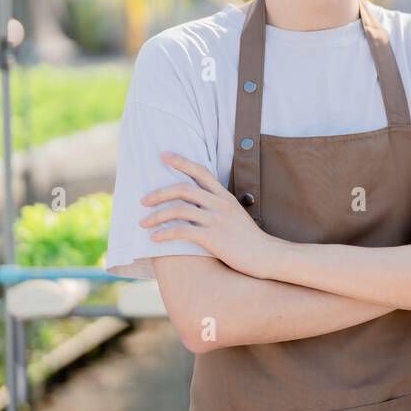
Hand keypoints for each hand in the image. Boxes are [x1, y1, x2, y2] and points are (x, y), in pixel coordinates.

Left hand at [139, 151, 277, 277]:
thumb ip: (218, 208)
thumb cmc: (250, 239)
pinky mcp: (213, 237)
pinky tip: (154, 238)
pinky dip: (164, 234)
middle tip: (143, 200)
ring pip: (179, 209)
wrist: (266, 255)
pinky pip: (182, 231)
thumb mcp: (236, 216)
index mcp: (225, 196)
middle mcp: (220, 204)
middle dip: (159, 192)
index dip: (181, 161)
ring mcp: (217, 220)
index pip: (201, 171)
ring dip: (156, 215)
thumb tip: (195, 206)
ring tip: (143, 223)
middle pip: (183, 188)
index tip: (163, 155)